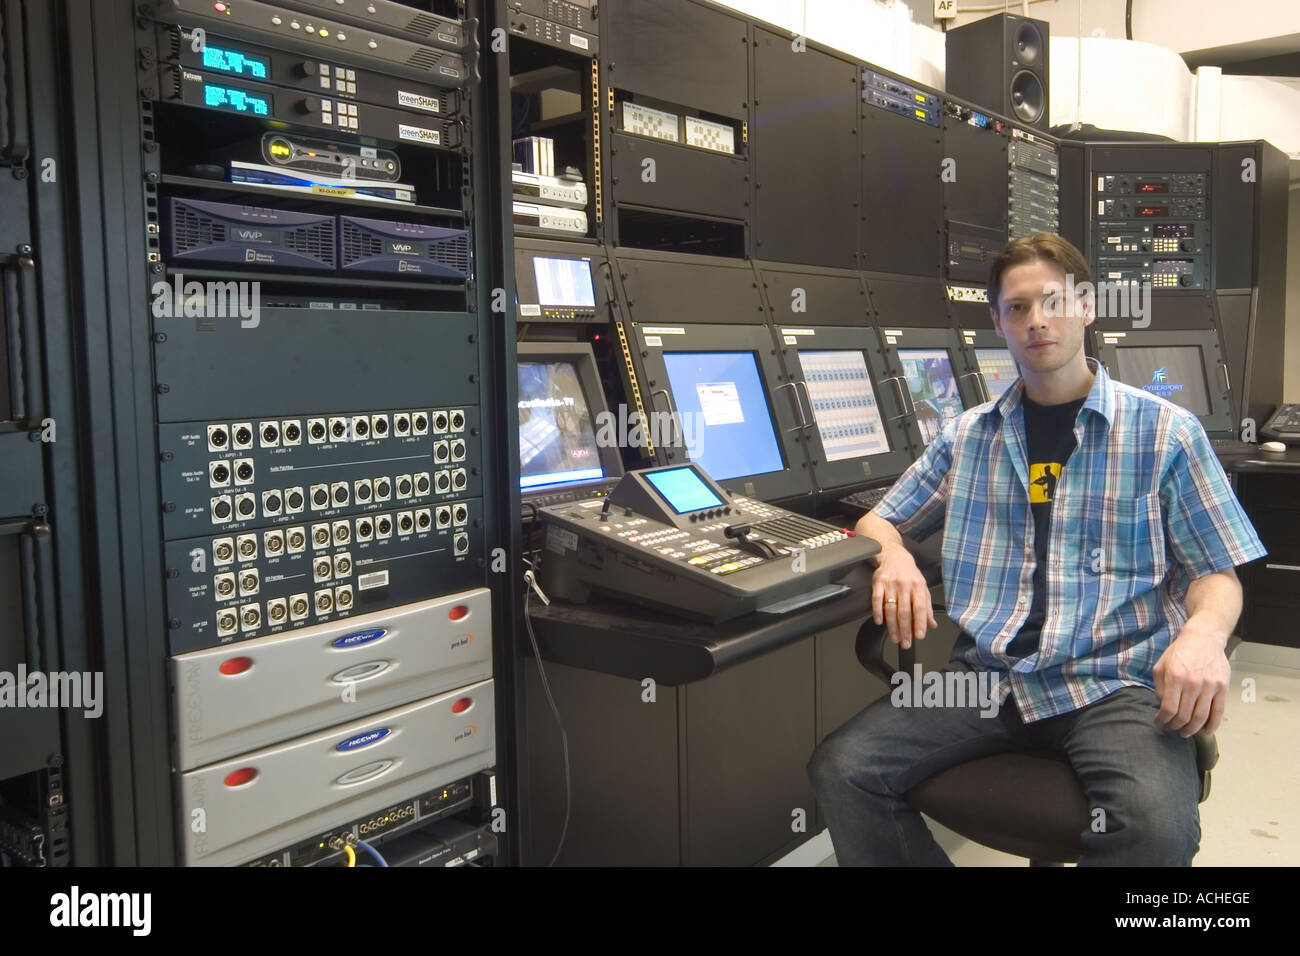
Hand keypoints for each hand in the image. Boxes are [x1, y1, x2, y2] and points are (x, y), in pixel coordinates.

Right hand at [871, 549, 937, 649]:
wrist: (894, 556)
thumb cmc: (910, 574)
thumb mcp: (922, 588)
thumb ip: (927, 607)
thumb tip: (931, 624)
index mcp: (918, 586)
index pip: (920, 608)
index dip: (919, 623)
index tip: (919, 636)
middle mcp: (905, 584)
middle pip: (904, 611)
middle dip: (905, 630)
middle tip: (905, 643)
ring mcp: (890, 583)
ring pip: (890, 608)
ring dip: (892, 626)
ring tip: (894, 637)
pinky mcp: (878, 582)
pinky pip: (876, 599)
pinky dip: (877, 612)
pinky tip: (880, 622)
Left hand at [1153, 619, 1230, 736]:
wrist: (1204, 638)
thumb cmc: (1180, 651)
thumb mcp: (1161, 665)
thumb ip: (1159, 687)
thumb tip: (1162, 706)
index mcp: (1175, 677)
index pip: (1168, 708)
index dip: (1163, 720)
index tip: (1160, 722)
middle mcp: (1193, 683)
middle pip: (1184, 716)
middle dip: (1175, 726)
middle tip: (1171, 728)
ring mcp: (1210, 686)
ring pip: (1201, 717)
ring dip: (1192, 729)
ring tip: (1185, 732)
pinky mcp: (1222, 687)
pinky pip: (1218, 711)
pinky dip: (1212, 725)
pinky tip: (1205, 731)